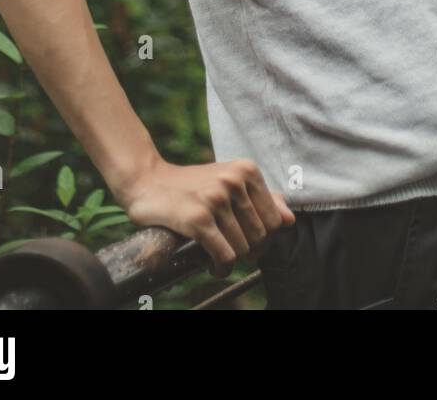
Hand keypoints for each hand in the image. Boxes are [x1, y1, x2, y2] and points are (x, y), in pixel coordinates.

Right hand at [118, 157, 296, 278]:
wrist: (147, 181)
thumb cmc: (192, 185)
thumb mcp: (228, 183)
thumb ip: (261, 198)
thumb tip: (289, 219)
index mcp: (246, 170)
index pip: (275, 221)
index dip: (264, 239)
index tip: (248, 242)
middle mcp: (234, 181)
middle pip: (260, 237)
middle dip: (247, 251)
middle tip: (230, 250)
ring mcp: (216, 198)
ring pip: (243, 249)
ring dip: (231, 261)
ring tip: (218, 256)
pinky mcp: (198, 218)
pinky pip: (225, 256)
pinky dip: (221, 268)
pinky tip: (211, 264)